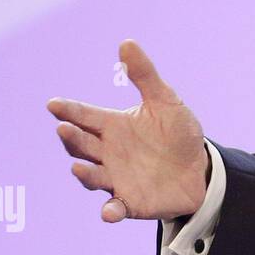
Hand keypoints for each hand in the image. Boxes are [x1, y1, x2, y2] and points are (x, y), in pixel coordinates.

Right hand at [47, 40, 209, 222]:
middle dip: (71, 138)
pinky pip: (114, 208)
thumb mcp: (166, 101)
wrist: (201, 168)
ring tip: (78, 167)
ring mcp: (116, 178)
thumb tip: (126, 42)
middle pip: (81, 145)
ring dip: (84, 174)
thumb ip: (145, 75)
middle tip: (64, 128)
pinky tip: (109, 212)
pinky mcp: (129, 203)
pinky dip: (109, 211)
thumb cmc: (178, 133)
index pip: (84, 115)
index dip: (68, 110)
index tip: (53, 104)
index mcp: (112, 126)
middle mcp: (108, 152)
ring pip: (91, 176)